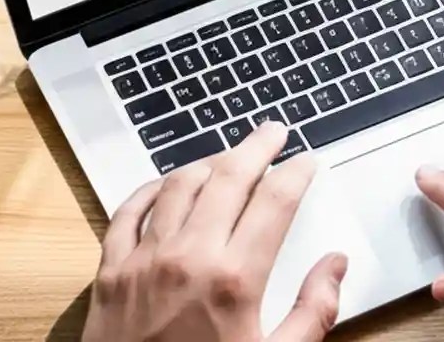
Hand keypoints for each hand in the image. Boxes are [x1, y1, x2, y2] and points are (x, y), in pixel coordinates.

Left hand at [83, 122, 346, 341]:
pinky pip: (127, 212)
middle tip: (273, 132)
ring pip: (178, 184)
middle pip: (228, 176)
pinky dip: (151, 189)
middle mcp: (188, 258)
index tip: (308, 162)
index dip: (297, 172)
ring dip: (207, 162)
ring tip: (227, 157)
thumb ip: (312, 311)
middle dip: (256, 146)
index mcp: (235, 279)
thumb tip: (334, 265)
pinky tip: (167, 185)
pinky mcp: (109, 274)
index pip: (276, 201)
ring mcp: (143, 262)